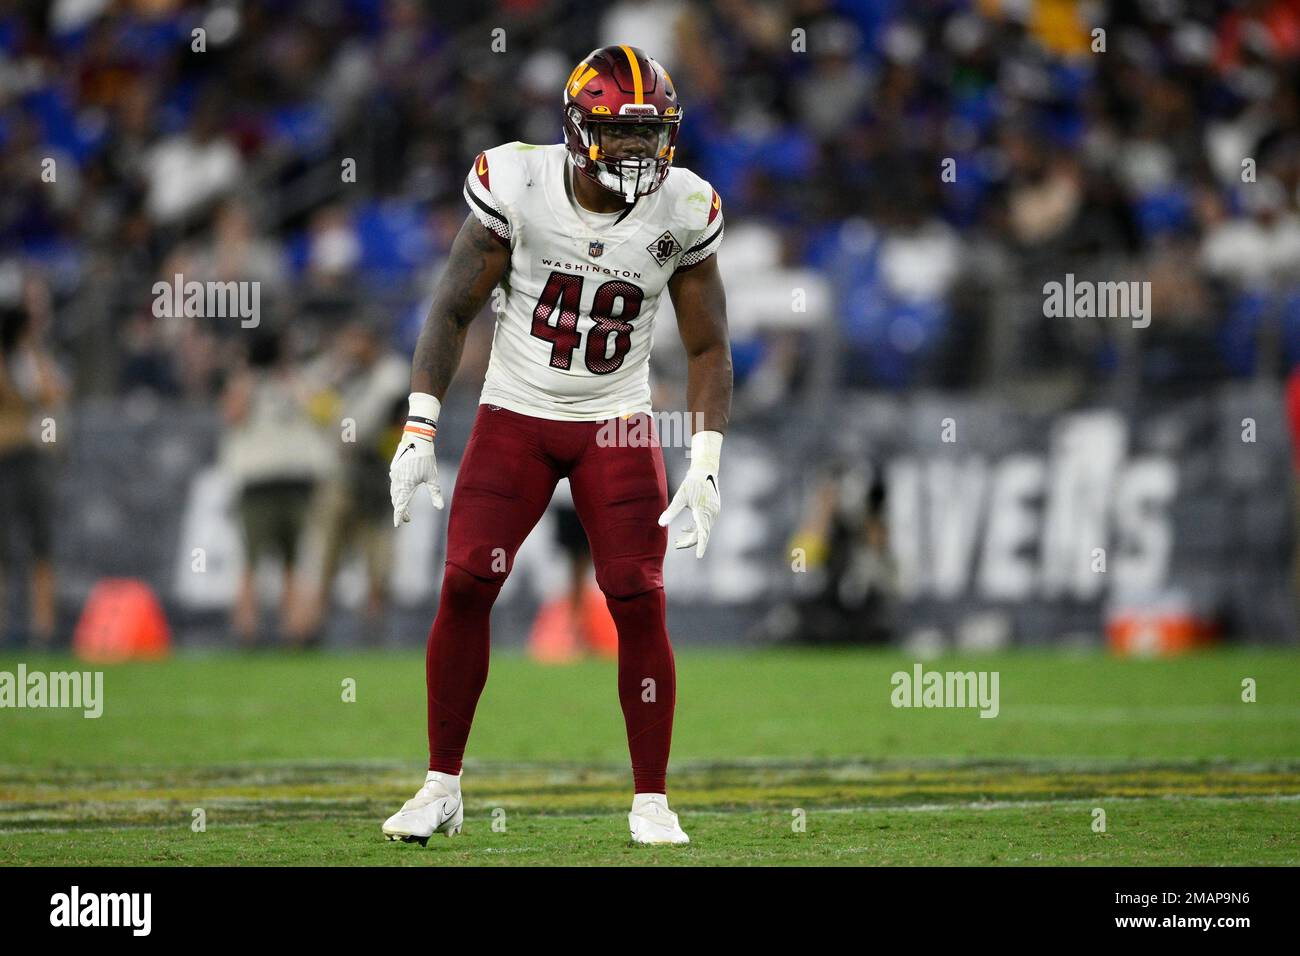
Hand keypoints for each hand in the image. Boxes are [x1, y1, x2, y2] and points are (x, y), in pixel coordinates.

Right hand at [389, 392, 444, 525]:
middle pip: (396, 500)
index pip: (401, 505)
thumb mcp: (433, 477)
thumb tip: (440, 508)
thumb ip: (435, 493)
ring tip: (406, 508)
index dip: (399, 515)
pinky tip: (402, 492)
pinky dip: (397, 491)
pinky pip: (394, 483)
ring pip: (394, 492)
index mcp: (406, 485)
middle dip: (401, 510)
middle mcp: (397, 481)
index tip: (398, 524)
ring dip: (399, 501)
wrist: (417, 439)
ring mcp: (394, 474)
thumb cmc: (426, 458)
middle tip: (408, 518)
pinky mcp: (394, 468)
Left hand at [658, 431, 722, 557]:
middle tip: (676, 545)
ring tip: (678, 540)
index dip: (700, 546)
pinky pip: (705, 523)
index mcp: (703, 512)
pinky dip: (695, 528)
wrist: (705, 470)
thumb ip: (671, 511)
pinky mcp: (713, 510)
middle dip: (689, 541)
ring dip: (692, 535)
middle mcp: (711, 514)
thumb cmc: (691, 482)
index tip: (698, 557)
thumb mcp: (680, 497)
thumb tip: (660, 524)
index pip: (703, 533)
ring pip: (703, 529)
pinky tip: (684, 528)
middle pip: (702, 533)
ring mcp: (714, 512)